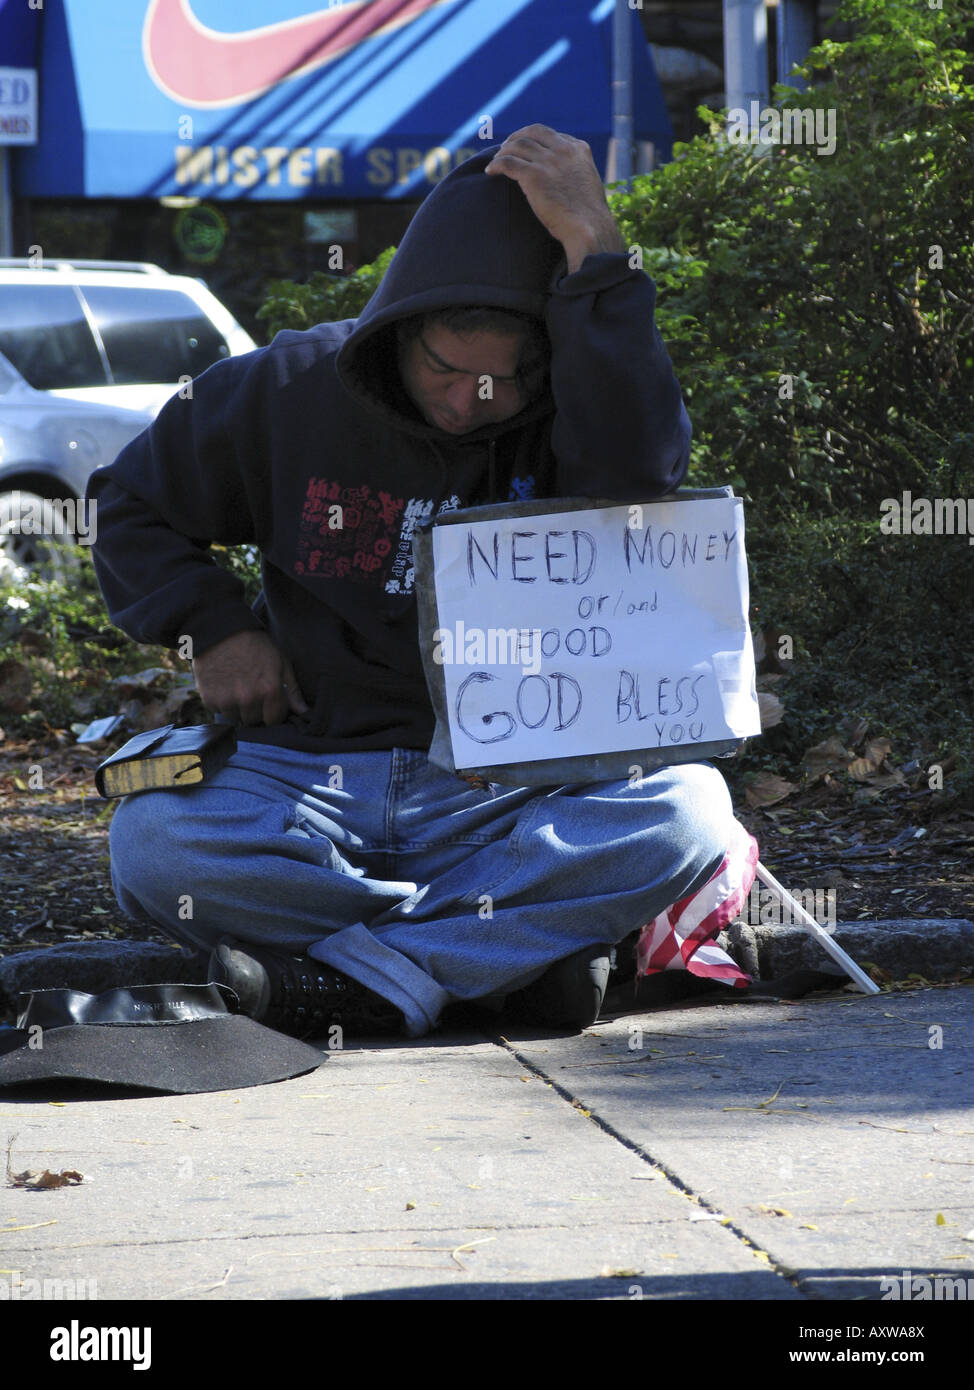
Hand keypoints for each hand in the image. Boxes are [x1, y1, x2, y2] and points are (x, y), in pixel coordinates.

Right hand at [192, 630, 308, 726]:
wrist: (221, 631)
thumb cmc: (255, 645)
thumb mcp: (280, 662)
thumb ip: (293, 689)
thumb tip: (304, 712)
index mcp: (269, 690)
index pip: (274, 720)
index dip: (272, 711)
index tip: (268, 700)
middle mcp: (248, 698)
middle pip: (254, 720)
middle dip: (254, 709)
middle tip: (250, 689)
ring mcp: (227, 700)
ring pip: (235, 717)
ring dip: (236, 707)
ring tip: (236, 685)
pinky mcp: (209, 699)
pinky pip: (218, 711)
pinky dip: (220, 701)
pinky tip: (223, 684)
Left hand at [485, 124, 624, 271]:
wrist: (589, 229)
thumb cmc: (589, 218)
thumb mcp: (587, 185)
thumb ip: (575, 174)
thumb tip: (566, 181)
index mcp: (578, 150)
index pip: (551, 135)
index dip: (534, 139)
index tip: (525, 147)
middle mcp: (563, 150)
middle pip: (532, 133)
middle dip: (516, 137)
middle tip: (505, 148)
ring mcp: (548, 161)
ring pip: (518, 145)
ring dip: (504, 151)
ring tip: (496, 161)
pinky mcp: (534, 175)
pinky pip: (508, 163)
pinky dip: (496, 165)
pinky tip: (490, 172)